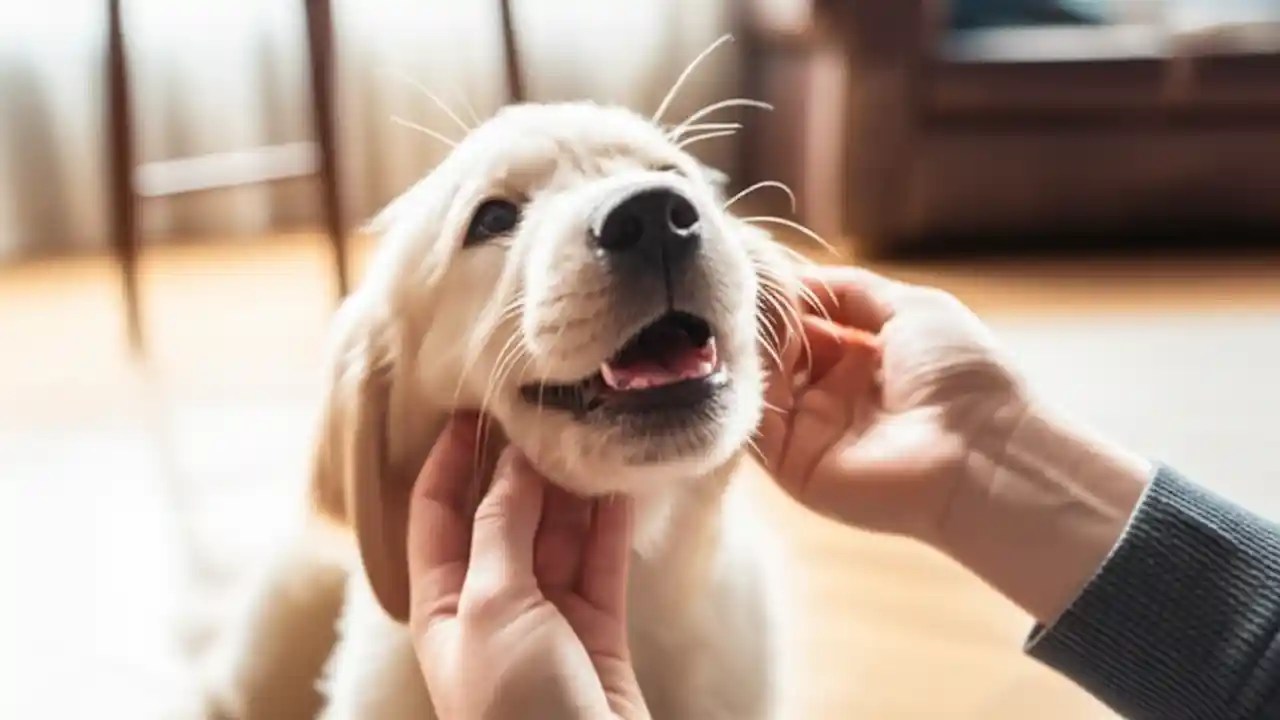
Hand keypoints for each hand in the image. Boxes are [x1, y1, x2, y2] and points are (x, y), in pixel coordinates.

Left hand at [407, 414, 649, 719]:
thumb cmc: (515, 706)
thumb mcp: (490, 606)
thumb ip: (501, 530)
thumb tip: (511, 465)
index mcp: (442, 607)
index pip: (434, 518)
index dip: (445, 464)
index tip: (467, 413)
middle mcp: (490, 609)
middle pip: (501, 521)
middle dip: (518, 471)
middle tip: (543, 415)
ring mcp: (547, 620)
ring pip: (557, 537)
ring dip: (570, 492)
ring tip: (584, 439)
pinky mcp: (598, 631)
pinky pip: (601, 563)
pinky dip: (610, 525)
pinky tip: (618, 485)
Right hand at [758, 265, 1025, 545]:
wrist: (984, 453)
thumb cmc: (962, 376)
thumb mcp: (911, 308)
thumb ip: (848, 290)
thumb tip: (789, 278)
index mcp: (864, 357)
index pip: (805, 323)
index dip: (783, 299)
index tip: (755, 273)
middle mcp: (834, 394)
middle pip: (777, 353)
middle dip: (761, 323)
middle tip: (741, 298)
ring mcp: (812, 432)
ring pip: (760, 385)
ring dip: (752, 353)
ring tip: (745, 324)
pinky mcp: (795, 467)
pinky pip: (756, 426)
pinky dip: (747, 391)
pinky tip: (752, 360)